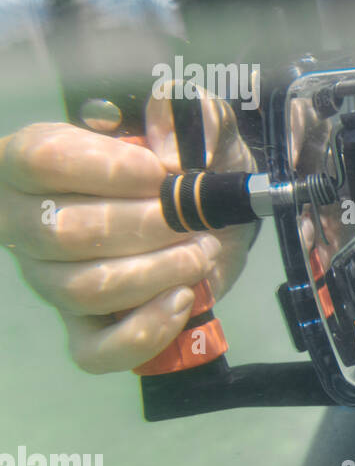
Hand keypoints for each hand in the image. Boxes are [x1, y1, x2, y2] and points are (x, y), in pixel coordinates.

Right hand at [0, 86, 256, 372]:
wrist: (216, 214)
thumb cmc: (191, 161)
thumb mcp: (201, 126)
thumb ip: (190, 114)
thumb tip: (169, 143)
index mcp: (38, 158)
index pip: (37, 159)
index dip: (102, 168)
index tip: (159, 170)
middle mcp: (28, 222)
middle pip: (62, 233)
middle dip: (144, 226)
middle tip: (191, 219)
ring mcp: (52, 279)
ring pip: (83, 289)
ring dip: (157, 272)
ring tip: (200, 251)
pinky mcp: (87, 327)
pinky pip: (94, 351)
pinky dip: (145, 331)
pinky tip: (182, 299)